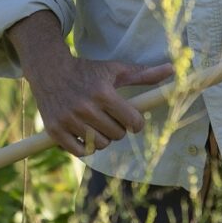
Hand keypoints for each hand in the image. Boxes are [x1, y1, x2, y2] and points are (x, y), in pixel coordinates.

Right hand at [23, 51, 173, 157]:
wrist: (49, 70)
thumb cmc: (88, 70)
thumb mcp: (115, 70)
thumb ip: (144, 74)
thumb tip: (172, 70)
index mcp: (103, 93)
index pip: (132, 121)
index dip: (136, 123)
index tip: (133, 120)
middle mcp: (85, 108)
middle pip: (117, 135)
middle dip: (118, 129)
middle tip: (111, 119)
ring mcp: (69, 120)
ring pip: (100, 145)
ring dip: (104, 138)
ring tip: (99, 126)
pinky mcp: (55, 130)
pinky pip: (81, 152)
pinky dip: (87, 148)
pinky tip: (86, 135)